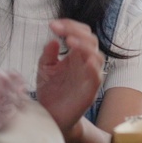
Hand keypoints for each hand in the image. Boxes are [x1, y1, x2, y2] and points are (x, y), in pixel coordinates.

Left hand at [36, 19, 103, 133]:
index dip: (69, 26)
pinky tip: (82, 58)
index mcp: (75, 55)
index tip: (53, 25)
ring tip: (70, 41)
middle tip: (60, 29)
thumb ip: (48, 55)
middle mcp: (84, 63)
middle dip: (75, 31)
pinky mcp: (90, 91)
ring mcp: (89, 76)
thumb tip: (52, 40)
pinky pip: (97, 76)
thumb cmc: (51, 92)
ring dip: (84, 45)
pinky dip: (92, 66)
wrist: (52, 116)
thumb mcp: (44, 69)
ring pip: (97, 55)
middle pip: (90, 40)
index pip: (80, 34)